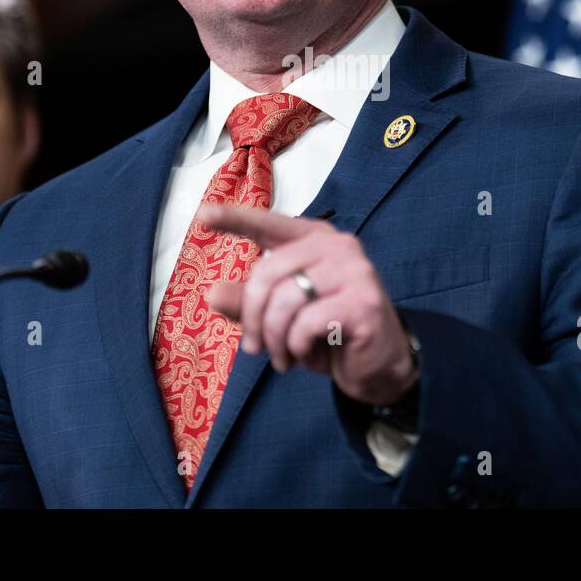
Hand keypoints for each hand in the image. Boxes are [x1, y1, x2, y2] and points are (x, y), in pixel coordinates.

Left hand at [200, 203, 419, 405]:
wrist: (378, 366)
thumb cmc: (327, 334)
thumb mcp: (281, 317)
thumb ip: (249, 303)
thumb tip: (212, 293)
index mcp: (314, 239)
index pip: (268, 224)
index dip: (234, 219)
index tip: (202, 214)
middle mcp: (337, 245)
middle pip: (268, 273)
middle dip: (253, 317)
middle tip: (253, 347)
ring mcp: (355, 271)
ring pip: (286, 300)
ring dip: (274, 338)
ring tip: (281, 357)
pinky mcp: (364, 301)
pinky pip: (307, 323)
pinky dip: (297, 346)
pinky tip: (307, 353)